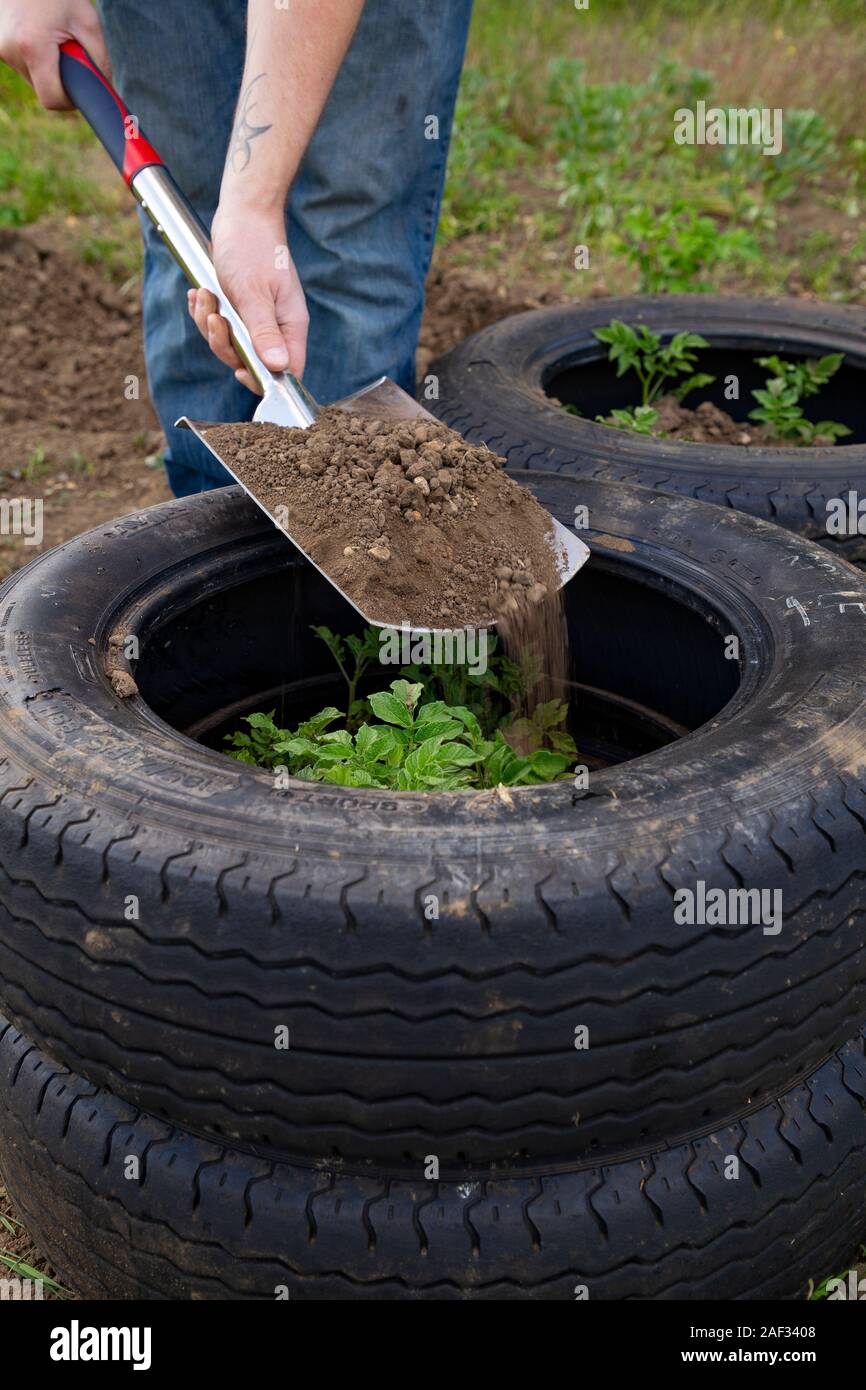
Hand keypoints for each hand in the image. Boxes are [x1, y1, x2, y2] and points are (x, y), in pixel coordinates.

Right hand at [0, 0, 110, 108]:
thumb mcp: (87, 23)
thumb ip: (98, 63)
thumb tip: (102, 92)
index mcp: (32, 46)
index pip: (52, 99)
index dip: (69, 100)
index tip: (79, 91)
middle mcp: (9, 49)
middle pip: (41, 89)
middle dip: (59, 80)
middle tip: (68, 53)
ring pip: (31, 77)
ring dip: (46, 66)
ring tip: (50, 37)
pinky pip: (21, 64)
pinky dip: (34, 57)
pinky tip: (38, 34)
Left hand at [188, 205, 308, 393]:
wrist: (243, 212)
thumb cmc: (252, 247)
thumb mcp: (253, 293)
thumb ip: (264, 333)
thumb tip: (277, 367)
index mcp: (290, 324)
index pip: (288, 370)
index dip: (264, 380)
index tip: (239, 371)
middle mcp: (277, 325)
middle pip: (251, 360)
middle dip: (224, 343)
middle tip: (214, 318)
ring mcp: (258, 316)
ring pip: (230, 342)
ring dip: (209, 323)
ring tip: (204, 295)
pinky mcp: (240, 306)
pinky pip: (220, 324)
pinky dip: (205, 312)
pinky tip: (199, 294)